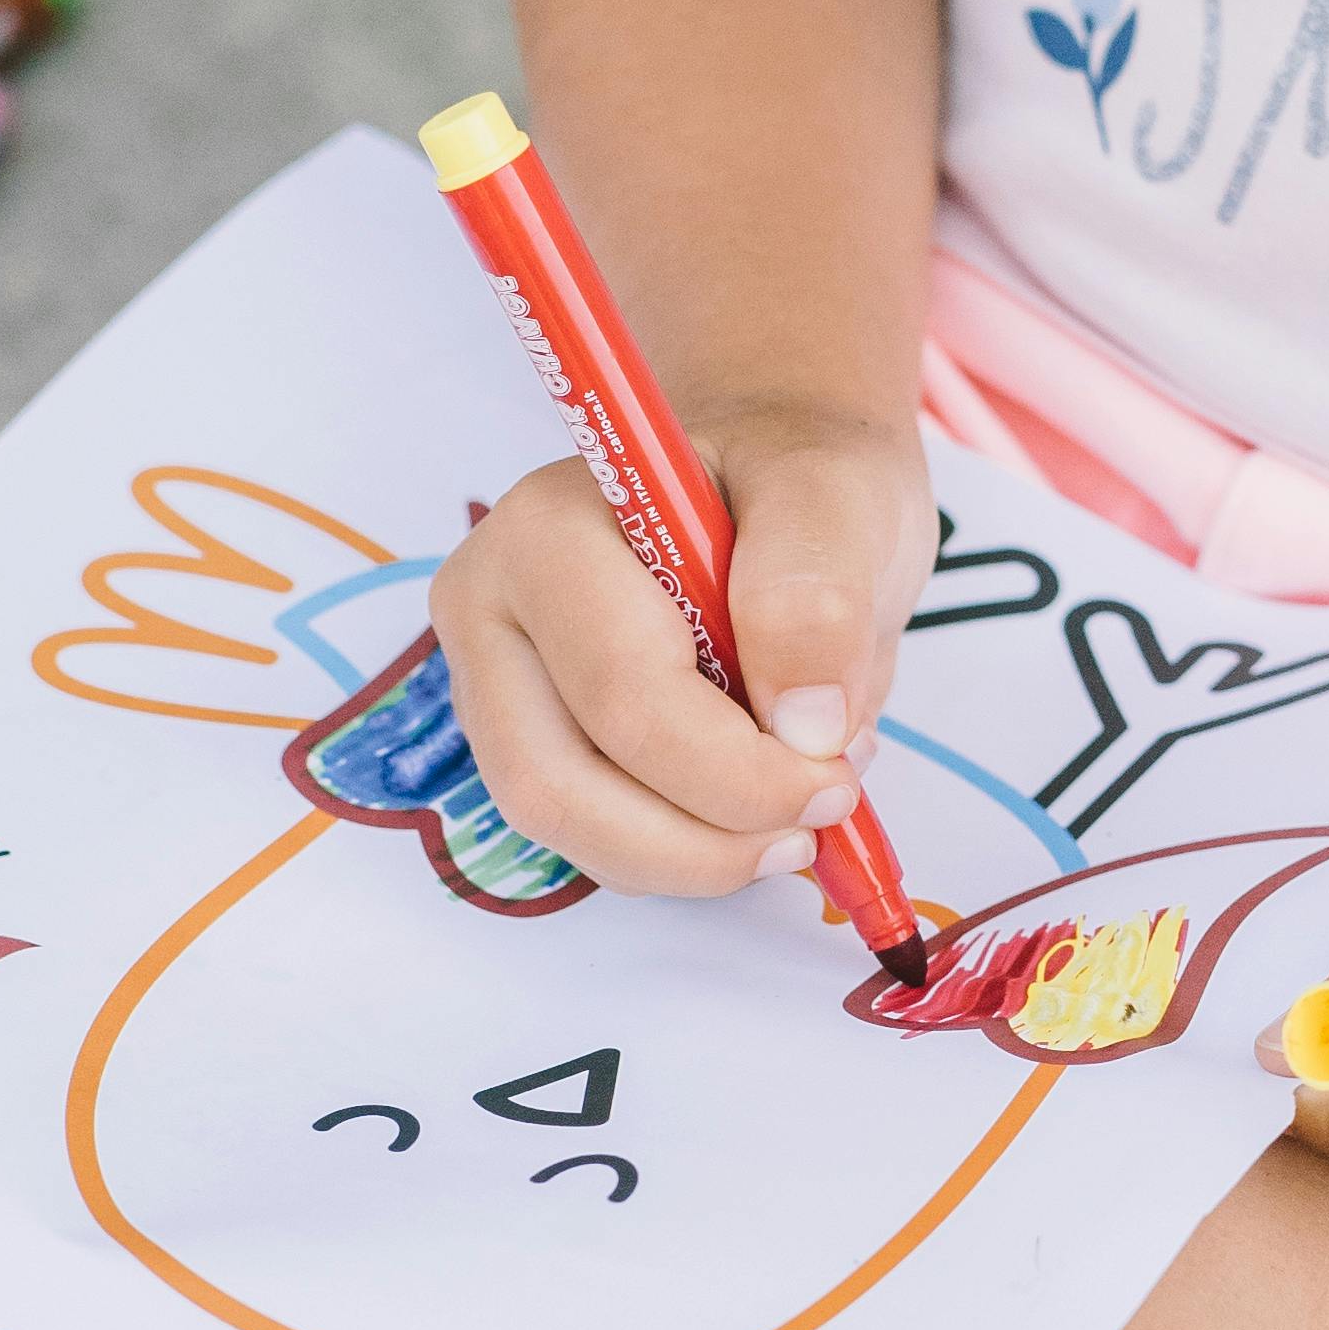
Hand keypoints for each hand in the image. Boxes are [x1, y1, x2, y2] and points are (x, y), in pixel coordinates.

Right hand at [426, 408, 931, 901]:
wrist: (765, 474)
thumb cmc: (788, 474)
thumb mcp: (834, 495)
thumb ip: (818, 591)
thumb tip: (805, 728)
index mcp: (545, 533)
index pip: (622, 694)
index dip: (737, 769)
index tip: (838, 772)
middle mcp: (490, 612)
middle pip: (560, 784)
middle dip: (704, 837)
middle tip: (819, 819)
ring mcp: (495, 687)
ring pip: (567, 830)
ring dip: (695, 855)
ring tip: (798, 811)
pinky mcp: (527, 744)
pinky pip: (593, 840)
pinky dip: (683, 851)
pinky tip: (754, 803)